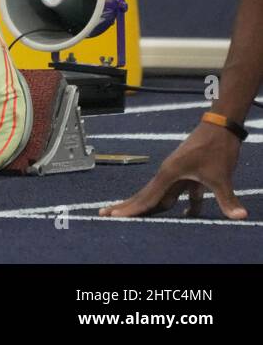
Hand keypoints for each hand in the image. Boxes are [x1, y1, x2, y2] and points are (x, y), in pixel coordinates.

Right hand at [99, 122, 246, 219]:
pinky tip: (188, 217)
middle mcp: (168, 175)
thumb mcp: (220, 175)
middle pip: (144, 196)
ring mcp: (176, 175)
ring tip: (130, 216)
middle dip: (126, 206)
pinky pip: (178, 194)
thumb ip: (226, 198)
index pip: (147, 197)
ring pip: (158, 195)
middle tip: (105, 214)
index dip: (131, 209)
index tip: (114, 215)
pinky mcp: (187, 175)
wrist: (220, 127)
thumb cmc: (216, 147)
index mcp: (169, 175)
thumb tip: (239, 216)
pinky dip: (180, 206)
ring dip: (148, 207)